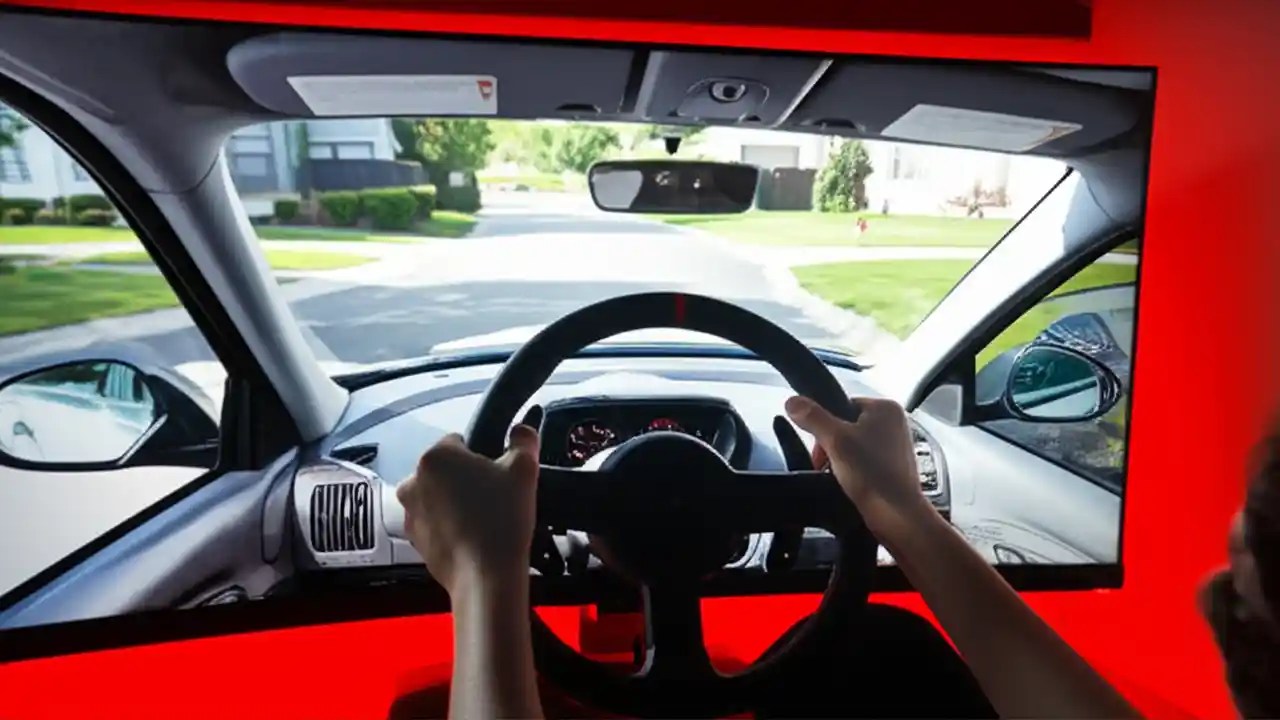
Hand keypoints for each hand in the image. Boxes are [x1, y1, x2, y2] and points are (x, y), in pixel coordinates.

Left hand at [395, 426, 539, 594]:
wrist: (486, 576)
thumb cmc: (502, 517)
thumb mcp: (524, 470)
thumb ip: (523, 440)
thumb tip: (521, 430)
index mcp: (435, 457)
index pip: (459, 442)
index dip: (482, 456)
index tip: (498, 476)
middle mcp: (413, 481)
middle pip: (445, 470)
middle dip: (465, 479)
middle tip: (493, 498)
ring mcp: (410, 514)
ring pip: (438, 497)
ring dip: (454, 502)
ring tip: (483, 521)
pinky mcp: (414, 541)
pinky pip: (434, 524)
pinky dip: (449, 527)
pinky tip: (472, 539)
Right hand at [784, 395, 935, 542]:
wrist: (897, 516)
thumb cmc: (873, 476)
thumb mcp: (835, 441)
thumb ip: (813, 417)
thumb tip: (793, 401)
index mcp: (886, 408)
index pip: (841, 404)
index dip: (824, 426)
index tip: (821, 448)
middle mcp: (894, 423)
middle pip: (845, 425)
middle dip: (831, 446)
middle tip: (828, 465)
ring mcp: (895, 445)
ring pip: (853, 445)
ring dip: (840, 459)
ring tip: (841, 476)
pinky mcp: (893, 466)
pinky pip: (864, 461)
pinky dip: (854, 471)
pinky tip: (852, 483)